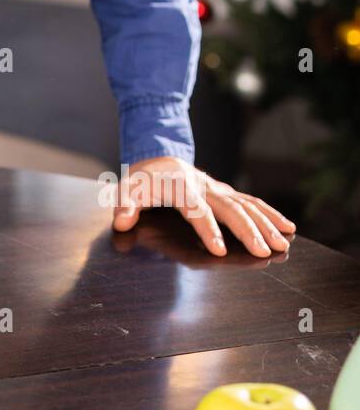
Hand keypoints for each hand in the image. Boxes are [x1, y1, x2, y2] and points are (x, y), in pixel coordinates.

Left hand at [112, 157, 295, 257]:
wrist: (159, 157)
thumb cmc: (143, 180)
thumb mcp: (127, 190)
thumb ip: (124, 206)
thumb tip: (121, 223)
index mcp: (181, 188)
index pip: (196, 211)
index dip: (207, 229)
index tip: (219, 249)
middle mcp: (205, 187)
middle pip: (230, 209)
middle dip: (248, 231)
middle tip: (264, 252)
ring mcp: (219, 189)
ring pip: (246, 205)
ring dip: (266, 224)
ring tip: (283, 244)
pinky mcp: (227, 193)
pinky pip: (252, 203)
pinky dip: (270, 214)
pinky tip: (287, 227)